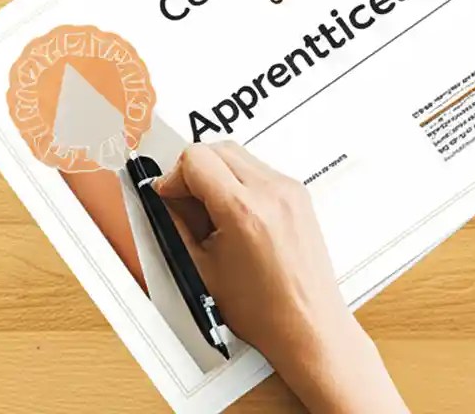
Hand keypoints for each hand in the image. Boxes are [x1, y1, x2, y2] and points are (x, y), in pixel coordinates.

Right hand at [155, 142, 406, 412]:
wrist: (308, 326)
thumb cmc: (264, 311)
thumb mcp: (202, 268)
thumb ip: (178, 225)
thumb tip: (166, 198)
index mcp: (243, 210)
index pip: (196, 158)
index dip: (173, 176)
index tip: (169, 195)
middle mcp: (271, 192)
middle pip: (216, 149)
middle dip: (193, 171)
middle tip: (187, 204)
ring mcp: (290, 191)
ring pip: (237, 155)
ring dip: (216, 175)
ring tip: (214, 216)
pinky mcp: (299, 196)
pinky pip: (258, 170)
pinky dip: (239, 183)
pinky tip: (235, 217)